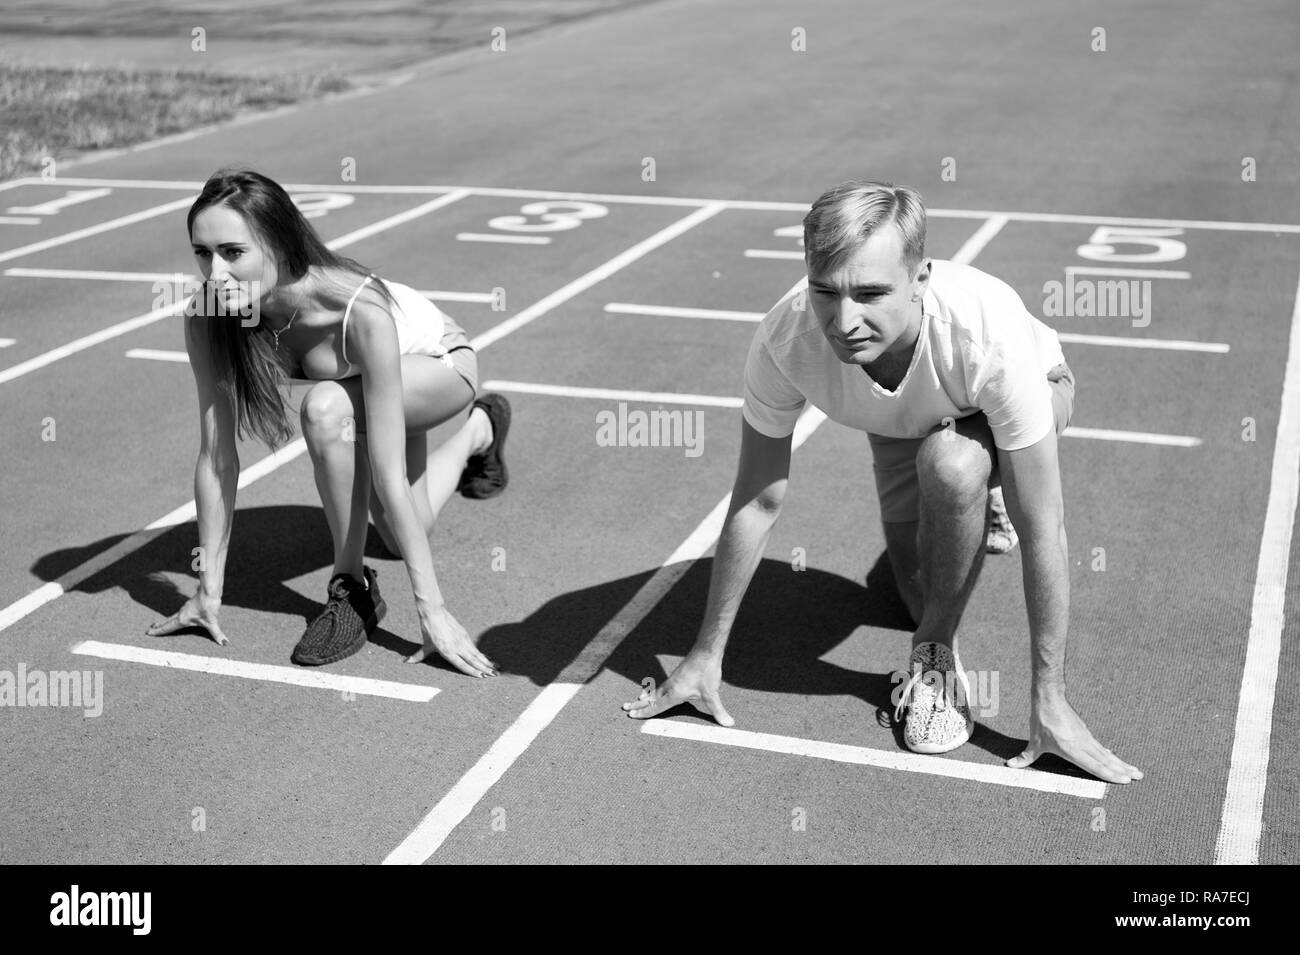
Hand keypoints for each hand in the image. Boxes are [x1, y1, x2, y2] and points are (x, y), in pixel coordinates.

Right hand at [146, 590, 228, 645]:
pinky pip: (178, 613)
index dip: (159, 631)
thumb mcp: (212, 622)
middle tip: (149, 630)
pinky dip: (173, 616)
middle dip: (159, 626)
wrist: (210, 590)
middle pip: (167, 621)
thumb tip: (225, 643)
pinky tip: (177, 617)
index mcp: (182, 619)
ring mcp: (185, 608)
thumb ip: (217, 634)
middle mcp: (181, 614)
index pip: (168, 627)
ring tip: (159, 624)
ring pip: (172, 616)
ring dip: (165, 621)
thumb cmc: (209, 605)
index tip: (149, 633)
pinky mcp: (190, 604)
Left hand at [406, 605, 496, 676]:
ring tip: (496, 668)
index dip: (473, 671)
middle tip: (494, 675)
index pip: (463, 664)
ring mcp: (462, 640)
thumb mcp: (424, 645)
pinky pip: (475, 647)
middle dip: (485, 668)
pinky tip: (488, 658)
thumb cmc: (428, 629)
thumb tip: (406, 662)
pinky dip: (482, 654)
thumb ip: (418, 656)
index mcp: (448, 651)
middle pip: (473, 660)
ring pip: (477, 654)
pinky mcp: (465, 634)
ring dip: (487, 662)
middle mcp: (457, 647)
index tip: (482, 676)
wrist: (434, 612)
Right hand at [622, 653, 734, 725]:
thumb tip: (729, 724)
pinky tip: (656, 690)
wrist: (706, 651)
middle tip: (625, 708)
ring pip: (655, 691)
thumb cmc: (707, 671)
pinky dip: (654, 690)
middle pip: (650, 698)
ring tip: (637, 700)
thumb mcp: (712, 693)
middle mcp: (670, 687)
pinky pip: (661, 686)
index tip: (632, 715)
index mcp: (674, 693)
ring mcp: (673, 680)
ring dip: (645, 697)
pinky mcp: (677, 675)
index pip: (656, 706)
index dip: (644, 712)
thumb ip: (718, 711)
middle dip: (638, 704)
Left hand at [1008, 692, 1142, 783]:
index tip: (1125, 780)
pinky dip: (1111, 755)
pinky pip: (1101, 747)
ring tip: (1135, 770)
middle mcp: (1083, 744)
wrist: (1050, 697)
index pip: (1094, 765)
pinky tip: (1115, 758)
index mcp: (1072, 749)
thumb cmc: (1042, 720)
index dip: (1110, 774)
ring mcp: (1086, 738)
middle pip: (1106, 760)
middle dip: (1123, 770)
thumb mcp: (1034, 741)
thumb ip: (1025, 756)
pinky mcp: (1085, 733)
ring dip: (1121, 762)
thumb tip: (1010, 765)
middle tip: (1139, 777)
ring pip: (1106, 754)